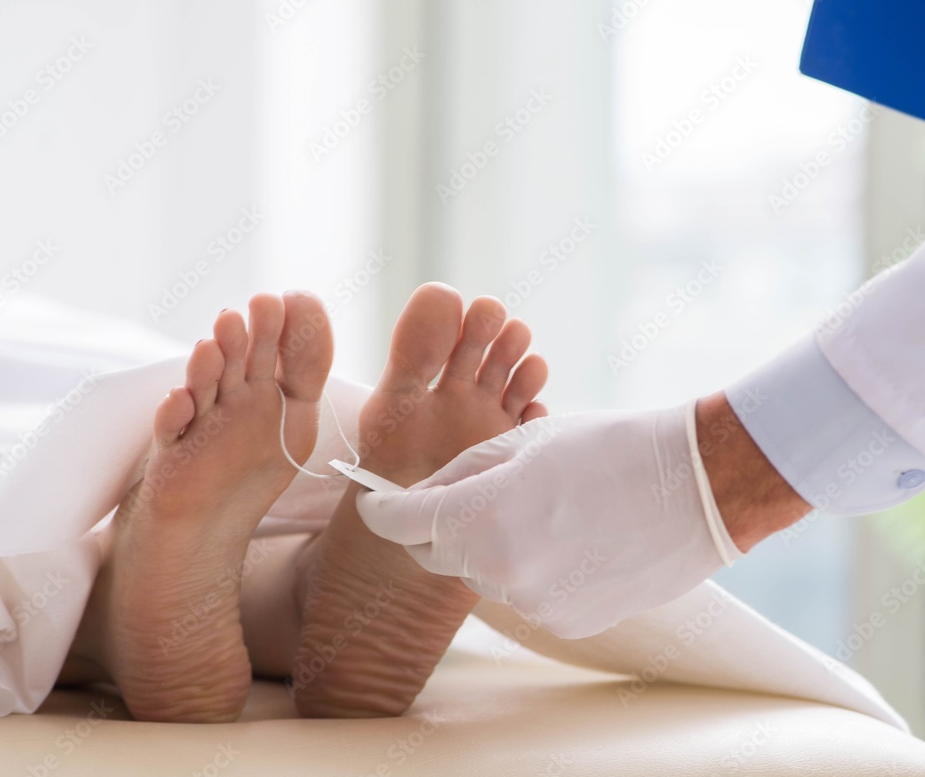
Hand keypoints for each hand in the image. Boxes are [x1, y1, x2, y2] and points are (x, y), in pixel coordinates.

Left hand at [356, 403, 741, 638]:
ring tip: (539, 509)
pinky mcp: (566, 622)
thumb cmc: (607, 449)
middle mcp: (498, 571)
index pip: (400, 525)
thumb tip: (422, 497)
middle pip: (437, 555)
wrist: (694, 487)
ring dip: (489, 547)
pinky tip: (569, 538)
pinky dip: (529, 569)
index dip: (380, 511)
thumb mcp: (520, 445)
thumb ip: (457, 475)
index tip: (373, 503)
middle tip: (463, 495)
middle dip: (437, 527)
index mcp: (479, 517)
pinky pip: (524, 594)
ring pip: (482, 574)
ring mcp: (533, 604)